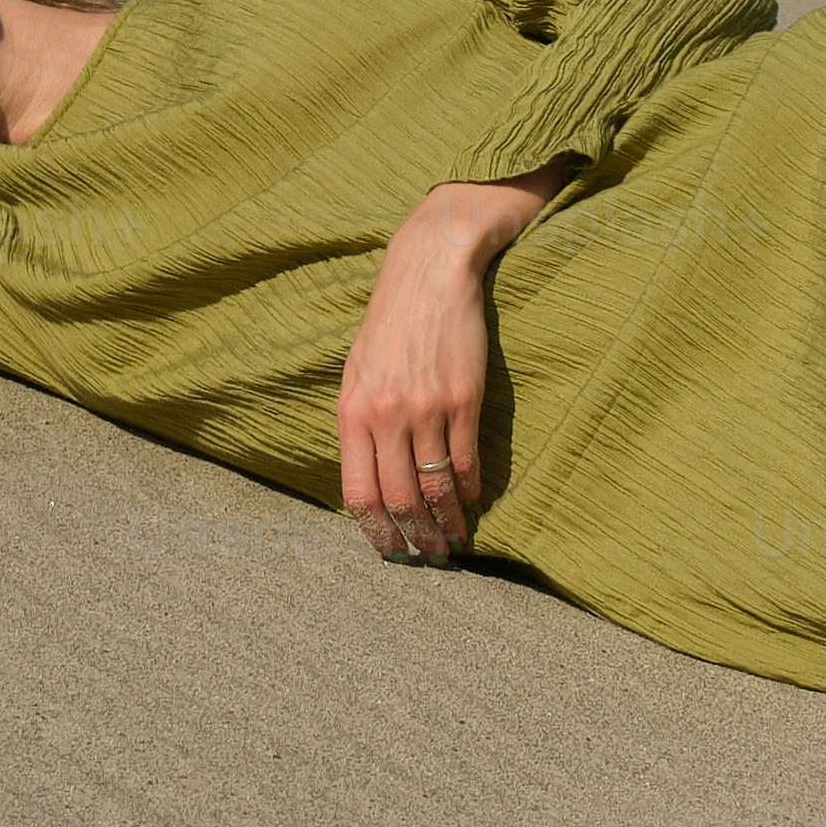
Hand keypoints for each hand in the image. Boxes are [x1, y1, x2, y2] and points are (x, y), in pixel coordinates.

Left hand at [337, 173, 559, 563]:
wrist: (429, 270)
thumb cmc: (390, 321)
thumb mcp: (357, 371)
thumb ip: (359, 424)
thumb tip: (367, 477)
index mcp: (352, 412)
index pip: (359, 493)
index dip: (375, 531)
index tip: (391, 551)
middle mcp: (386, 416)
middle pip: (399, 498)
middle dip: (414, 537)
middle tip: (427, 556)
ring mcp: (426, 409)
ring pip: (435, 486)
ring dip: (447, 521)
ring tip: (455, 539)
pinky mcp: (464, 398)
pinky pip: (465, 460)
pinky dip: (469, 489)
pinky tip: (472, 500)